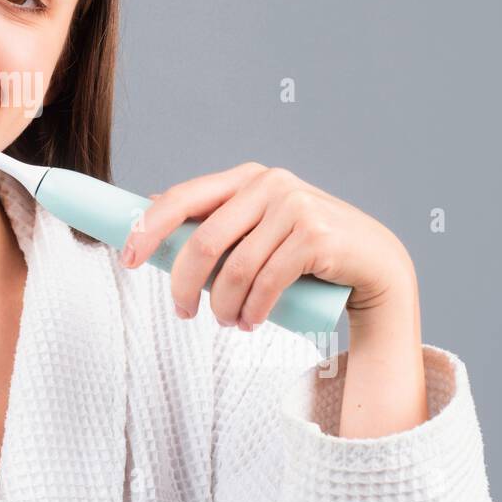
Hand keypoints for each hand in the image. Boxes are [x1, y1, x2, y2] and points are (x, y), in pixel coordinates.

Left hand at [121, 161, 418, 330]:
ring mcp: (295, 206)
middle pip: (203, 240)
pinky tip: (250, 323)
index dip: (149, 228)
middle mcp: (269, 184)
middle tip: (183, 312)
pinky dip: (252, 311)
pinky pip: (266, 282)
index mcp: (246, 177)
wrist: (373, 262)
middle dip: (185, 284)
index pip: (183, 198)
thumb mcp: (257, 225)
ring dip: (223, 307)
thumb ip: (215, 216)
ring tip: (228, 323)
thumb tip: (149, 206)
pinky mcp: (316, 236)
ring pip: (235, 269)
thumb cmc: (303, 249)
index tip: (127, 259)